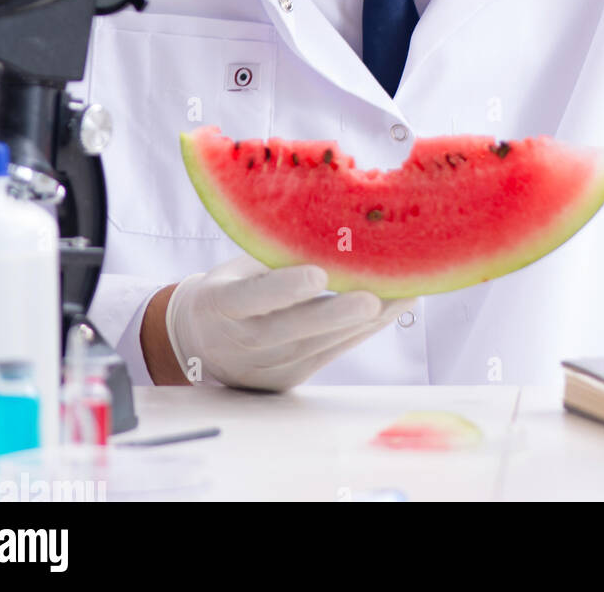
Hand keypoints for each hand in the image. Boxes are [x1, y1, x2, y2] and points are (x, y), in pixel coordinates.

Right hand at [165, 254, 413, 390]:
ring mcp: (267, 367)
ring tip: (403, 295)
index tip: (317, 275)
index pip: (252, 298)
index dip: (284, 288)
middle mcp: (243, 343)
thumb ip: (274, 255)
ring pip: (319, 346)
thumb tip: (329, 225)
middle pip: (292, 330)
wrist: (200, 341)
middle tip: (374, 299)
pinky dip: (361, 331)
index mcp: (221, 306)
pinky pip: (330, 354)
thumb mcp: (235, 268)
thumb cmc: (227, 288)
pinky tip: (392, 309)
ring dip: (365, 323)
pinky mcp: (289, 378)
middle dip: (336, 316)